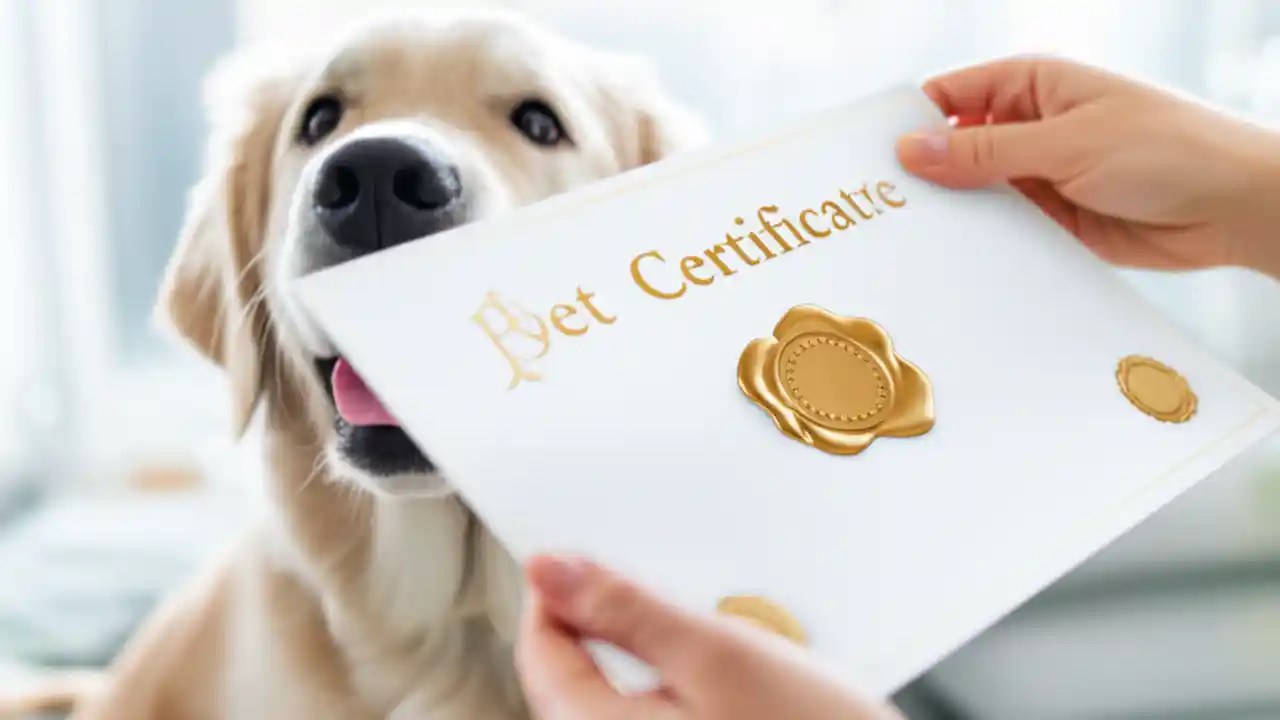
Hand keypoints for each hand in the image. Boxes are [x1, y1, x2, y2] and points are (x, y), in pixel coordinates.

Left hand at [515, 555, 901, 719]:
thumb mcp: (715, 650)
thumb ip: (624, 608)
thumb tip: (550, 566)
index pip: (539, 648)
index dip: (556, 587)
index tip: (580, 550)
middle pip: (577, 674)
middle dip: (614, 621)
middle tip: (663, 589)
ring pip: (622, 693)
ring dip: (653, 652)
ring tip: (711, 629)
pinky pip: (661, 714)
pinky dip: (683, 683)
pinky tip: (732, 673)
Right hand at [896, 57, 1279, 278]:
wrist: (1235, 207)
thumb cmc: (1168, 148)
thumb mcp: (1067, 143)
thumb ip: (986, 152)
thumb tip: (912, 148)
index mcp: (1032, 85)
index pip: (949, 96)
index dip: (909, 123)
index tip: (869, 159)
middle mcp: (1031, 128)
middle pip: (956, 149)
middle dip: (924, 176)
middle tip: (880, 211)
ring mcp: (1041, 176)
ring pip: (976, 195)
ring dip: (954, 216)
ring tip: (909, 242)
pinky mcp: (1053, 221)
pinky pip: (1004, 232)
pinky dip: (983, 245)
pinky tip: (955, 262)